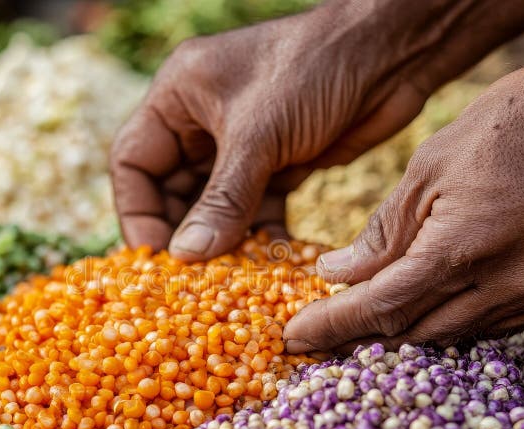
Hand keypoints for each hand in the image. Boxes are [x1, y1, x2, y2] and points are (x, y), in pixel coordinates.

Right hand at [109, 1, 439, 260]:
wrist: (389, 52)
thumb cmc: (313, 69)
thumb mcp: (258, 134)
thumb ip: (223, 198)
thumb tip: (187, 255)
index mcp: (177, 98)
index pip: (134, 163)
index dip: (138, 212)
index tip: (153, 256)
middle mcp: (203, 123)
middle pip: (174, 191)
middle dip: (184, 234)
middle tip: (191, 279)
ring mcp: (242, 145)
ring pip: (217, 206)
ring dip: (223, 242)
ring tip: (228, 281)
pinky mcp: (280, 163)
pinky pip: (256, 208)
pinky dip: (260, 234)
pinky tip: (268, 263)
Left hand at [284, 41, 523, 353]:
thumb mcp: (436, 161)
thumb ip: (386, 228)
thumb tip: (340, 271)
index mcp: (466, 246)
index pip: (382, 304)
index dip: (333, 325)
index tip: (296, 338)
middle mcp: (509, 284)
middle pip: (415, 332)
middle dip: (361, 338)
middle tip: (322, 336)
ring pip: (456, 335)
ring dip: (406, 333)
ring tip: (365, 326)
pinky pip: (496, 326)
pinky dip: (453, 321)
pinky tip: (429, 310)